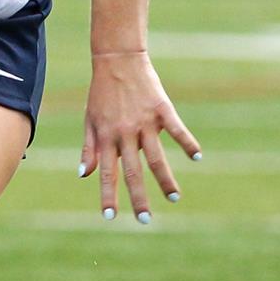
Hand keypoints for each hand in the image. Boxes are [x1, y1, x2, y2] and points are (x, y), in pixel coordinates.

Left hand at [79, 49, 200, 222]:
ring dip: (166, 180)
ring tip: (174, 198)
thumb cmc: (101, 93)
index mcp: (106, 137)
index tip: (111, 217)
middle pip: (133, 171)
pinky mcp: (162, 109)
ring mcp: (145, 122)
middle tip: (145, 220)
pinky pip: (177, 130)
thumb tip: (83, 174)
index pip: (107, 173)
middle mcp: (125, 133)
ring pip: (157, 157)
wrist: (117, 60)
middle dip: (139, 197)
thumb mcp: (90, 120)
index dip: (108, 195)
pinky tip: (197, 157)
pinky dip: (188, 143)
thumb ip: (89, 148)